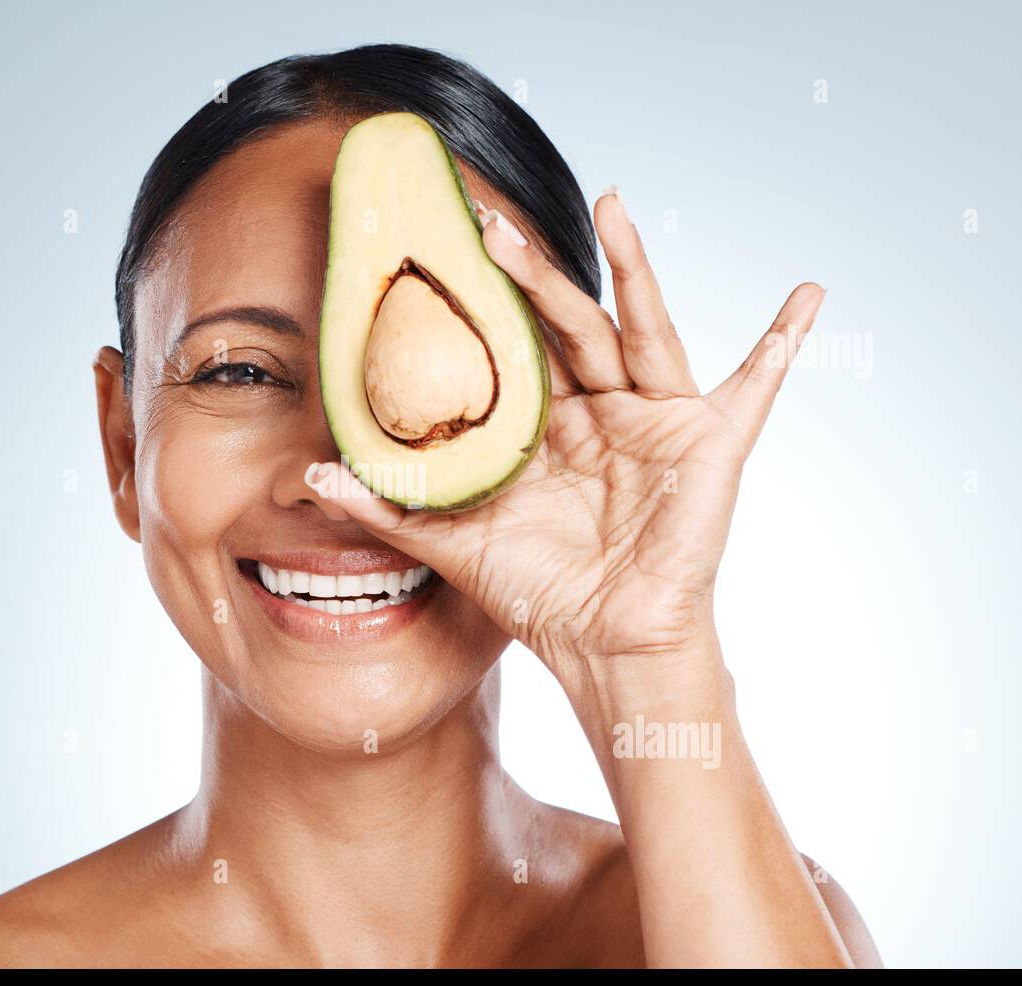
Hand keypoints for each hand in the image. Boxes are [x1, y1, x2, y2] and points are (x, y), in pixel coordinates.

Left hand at [312, 191, 824, 696]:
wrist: (602, 645)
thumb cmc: (539, 595)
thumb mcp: (456, 540)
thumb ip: (391, 504)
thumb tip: (309, 478)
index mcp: (545, 429)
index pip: (516, 349)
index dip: (486, 303)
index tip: (448, 251)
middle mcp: (600, 413)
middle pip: (568, 324)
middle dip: (532, 272)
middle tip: (488, 221)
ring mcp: (656, 423)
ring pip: (641, 328)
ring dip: (631, 268)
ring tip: (611, 206)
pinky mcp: (709, 445)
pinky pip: (755, 387)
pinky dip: (783, 344)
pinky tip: (807, 297)